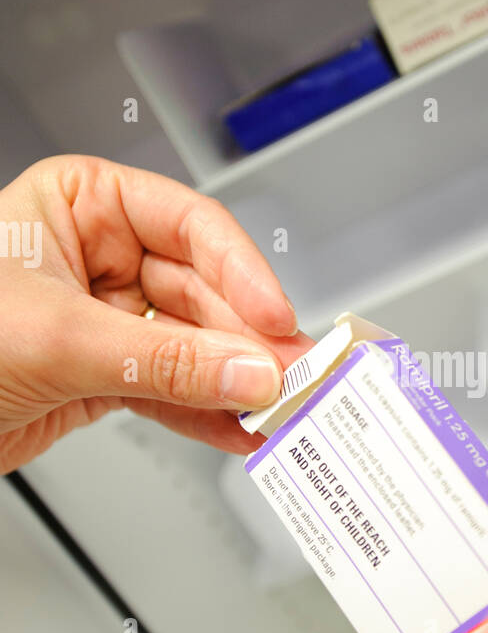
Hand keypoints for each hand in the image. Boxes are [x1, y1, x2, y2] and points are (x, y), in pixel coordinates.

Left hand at [0, 155, 311, 472]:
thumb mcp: (55, 337)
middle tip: (287, 379)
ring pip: (192, 346)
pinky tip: (235, 429)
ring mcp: (104, 317)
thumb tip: (246, 369)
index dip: (241, 272)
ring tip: (273, 412)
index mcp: (81, 203)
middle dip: (243, 342)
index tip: (275, 319)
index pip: (188, 225)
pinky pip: (170, 390)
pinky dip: (204, 414)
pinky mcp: (103, 375)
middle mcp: (97, 255)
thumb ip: (161, 360)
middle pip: (201, 292)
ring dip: (232, 384)